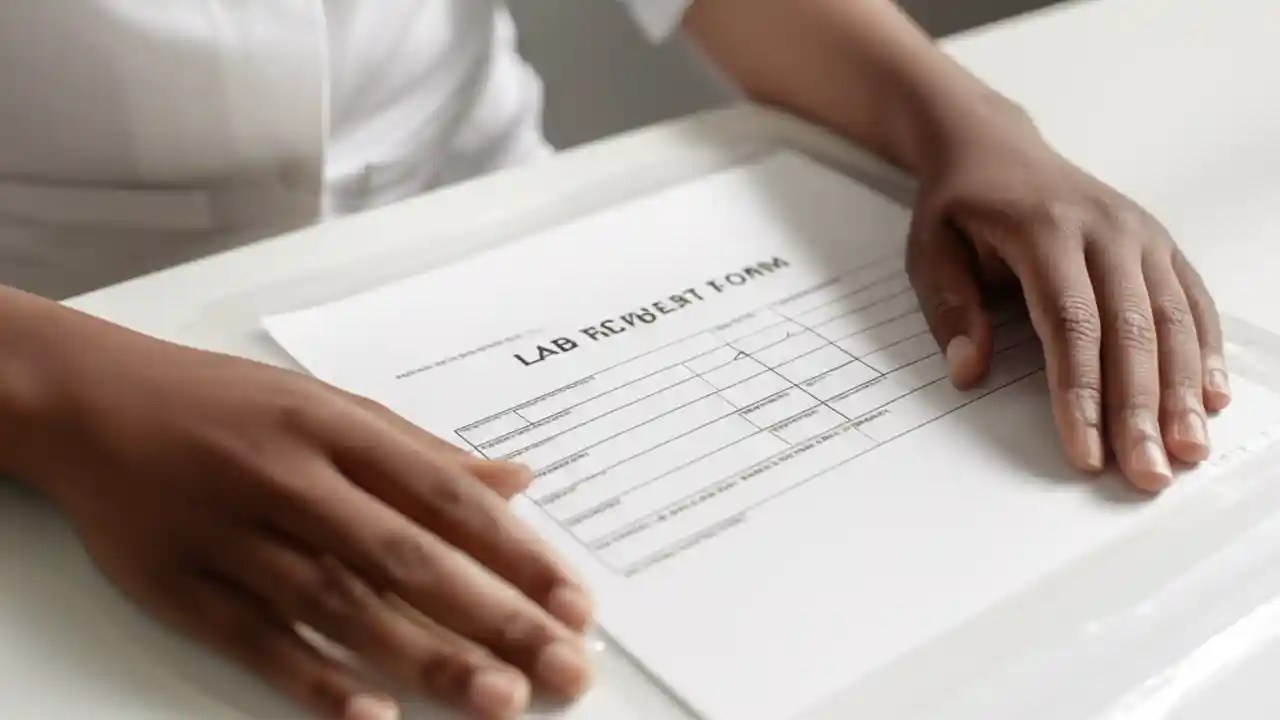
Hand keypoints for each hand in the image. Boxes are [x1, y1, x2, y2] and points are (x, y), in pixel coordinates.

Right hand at [19, 318, 593, 719]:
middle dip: (493, 615)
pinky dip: (313, 679)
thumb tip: (519, 480)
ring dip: (423, 656)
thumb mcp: (331, 405)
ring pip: (341, 604)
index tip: (573, 600)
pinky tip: (371, 717)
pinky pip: (256, 639)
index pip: (446, 495)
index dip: (516, 551)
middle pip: (406, 556)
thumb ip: (425, 451)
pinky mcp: (182, 584)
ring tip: (496, 698)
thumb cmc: (230, 406)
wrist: (95, 404)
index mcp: (335, 427)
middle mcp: (291, 478)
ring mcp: (234, 534)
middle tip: (562, 665)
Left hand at [906, 115, 1230, 490]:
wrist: (994, 146)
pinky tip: (1211, 398)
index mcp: (1044, 230)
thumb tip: (967, 372)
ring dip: (1182, 391)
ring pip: (1171, 319)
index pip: (1070, 324)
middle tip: (1148, 473)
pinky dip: (1205, 351)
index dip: (1081, 393)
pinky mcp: (1159, 243)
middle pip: (1131, 330)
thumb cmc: (961, 205)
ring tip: (1187, 451)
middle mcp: (1105, 229)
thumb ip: (950, 309)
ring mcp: (1140, 235)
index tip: (1085, 451)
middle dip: (1141, 410)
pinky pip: (1191, 301)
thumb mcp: (930, 248)